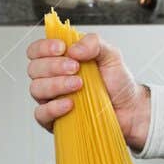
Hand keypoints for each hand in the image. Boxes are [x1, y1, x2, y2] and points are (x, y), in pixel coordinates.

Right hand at [25, 31, 151, 148]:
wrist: (130, 109)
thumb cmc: (117, 82)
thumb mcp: (110, 55)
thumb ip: (94, 43)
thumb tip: (74, 49)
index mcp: (60, 59)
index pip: (36, 51)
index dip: (43, 48)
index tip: (62, 48)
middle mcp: (51, 78)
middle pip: (34, 69)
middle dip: (53, 66)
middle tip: (75, 67)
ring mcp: (51, 99)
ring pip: (36, 90)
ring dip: (56, 85)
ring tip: (79, 85)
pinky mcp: (54, 120)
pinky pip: (41, 114)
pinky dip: (54, 107)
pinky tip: (70, 104)